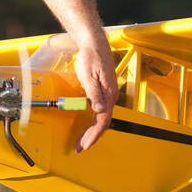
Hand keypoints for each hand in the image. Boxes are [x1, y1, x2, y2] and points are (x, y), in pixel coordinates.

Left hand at [72, 37, 117, 151]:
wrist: (95, 44)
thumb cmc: (91, 58)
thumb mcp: (89, 76)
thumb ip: (93, 94)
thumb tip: (98, 111)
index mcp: (109, 94)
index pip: (103, 120)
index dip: (94, 134)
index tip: (85, 144)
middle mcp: (111, 96)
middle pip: (103, 122)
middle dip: (92, 136)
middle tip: (80, 147)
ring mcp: (108, 94)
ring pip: (102, 118)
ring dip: (92, 131)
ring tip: (82, 140)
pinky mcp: (104, 92)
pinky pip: (100, 112)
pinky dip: (93, 122)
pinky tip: (88, 126)